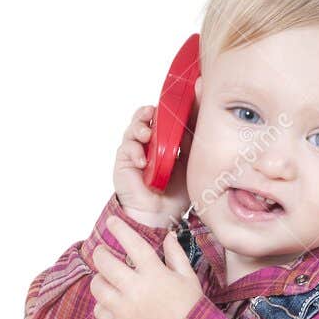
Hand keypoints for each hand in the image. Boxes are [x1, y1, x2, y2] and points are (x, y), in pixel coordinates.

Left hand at [90, 215, 202, 318]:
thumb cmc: (190, 307)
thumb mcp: (188, 277)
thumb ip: (175, 254)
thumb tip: (169, 235)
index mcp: (155, 273)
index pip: (132, 243)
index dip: (119, 229)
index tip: (111, 222)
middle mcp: (137, 289)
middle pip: (105, 263)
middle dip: (100, 254)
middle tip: (102, 253)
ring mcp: (125, 308)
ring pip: (98, 286)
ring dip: (99, 279)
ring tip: (105, 279)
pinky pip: (98, 311)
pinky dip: (100, 306)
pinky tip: (109, 303)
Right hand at [113, 104, 190, 225]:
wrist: (160, 215)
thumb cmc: (175, 194)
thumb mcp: (189, 164)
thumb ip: (189, 143)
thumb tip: (194, 119)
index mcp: (166, 141)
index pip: (165, 118)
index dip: (168, 109)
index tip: (176, 104)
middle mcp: (150, 143)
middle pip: (146, 116)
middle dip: (149, 111)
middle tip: (154, 113)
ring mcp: (136, 150)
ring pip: (134, 127)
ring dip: (140, 126)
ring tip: (147, 135)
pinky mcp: (124, 160)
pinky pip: (127, 147)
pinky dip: (135, 151)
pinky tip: (143, 162)